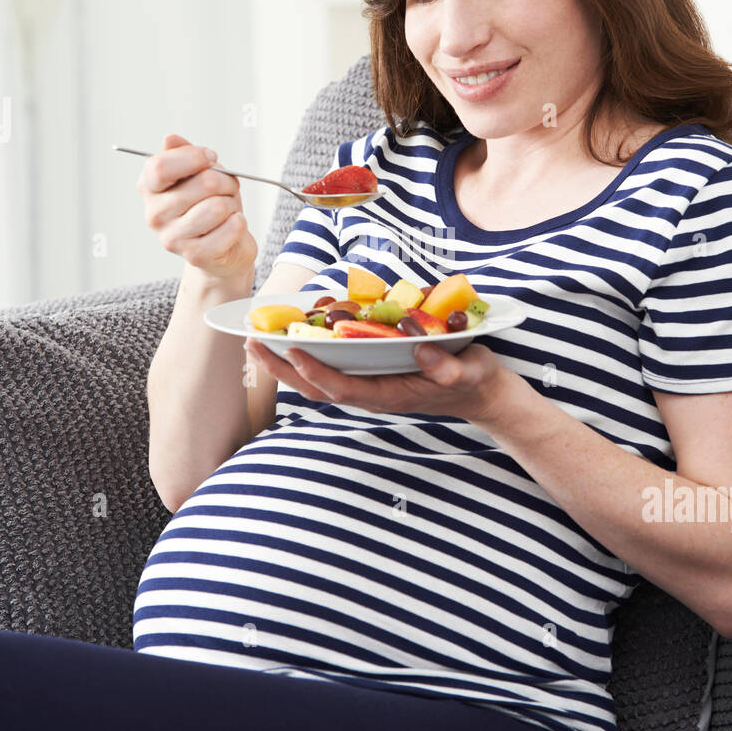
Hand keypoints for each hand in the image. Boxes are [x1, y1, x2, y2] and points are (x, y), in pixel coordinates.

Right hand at [137, 133, 257, 282]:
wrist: (220, 249)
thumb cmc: (208, 205)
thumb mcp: (196, 174)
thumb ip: (183, 154)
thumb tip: (170, 140)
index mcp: (149, 188)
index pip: (161, 166)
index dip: (194, 157)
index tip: (211, 158)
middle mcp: (154, 214)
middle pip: (204, 183)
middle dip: (226, 182)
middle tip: (226, 188)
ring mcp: (172, 238)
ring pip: (219, 206)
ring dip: (232, 204)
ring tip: (227, 210)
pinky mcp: (194, 255)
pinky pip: (231, 228)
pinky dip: (239, 223)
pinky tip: (232, 225)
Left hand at [245, 335, 516, 430]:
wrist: (479, 392)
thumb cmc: (474, 380)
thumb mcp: (470, 372)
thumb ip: (449, 367)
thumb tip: (421, 348)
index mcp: (390, 396)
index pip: (343, 388)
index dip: (315, 372)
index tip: (293, 350)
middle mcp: (371, 393)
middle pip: (316, 387)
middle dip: (283, 368)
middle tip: (252, 342)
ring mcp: (367, 385)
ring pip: (316, 380)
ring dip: (285, 362)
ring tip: (257, 339)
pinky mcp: (368, 374)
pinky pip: (329, 368)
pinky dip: (307, 354)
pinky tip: (291, 334)